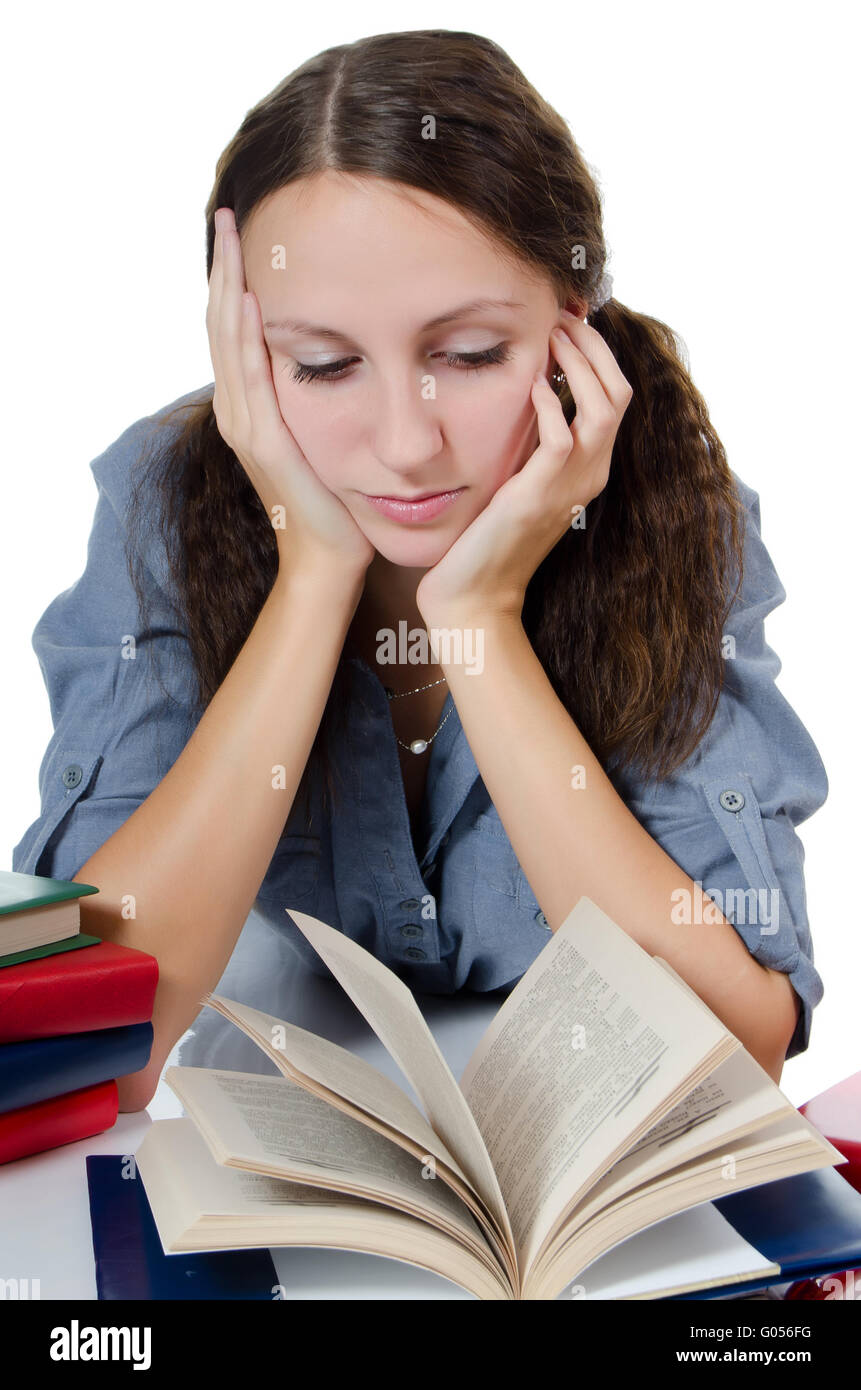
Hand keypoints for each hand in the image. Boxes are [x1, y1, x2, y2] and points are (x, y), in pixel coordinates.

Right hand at [206, 207, 374, 579]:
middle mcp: (239, 413)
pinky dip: (245, 338)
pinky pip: (251, 380)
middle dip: (223, 269)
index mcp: (250, 408)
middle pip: (220, 326)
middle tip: (227, 215)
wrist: (330, 560)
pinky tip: (247, 300)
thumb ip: (315, 399)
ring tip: (230, 239)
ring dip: (227, 288)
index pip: (232, 331)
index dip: (230, 280)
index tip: (238, 232)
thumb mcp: (322, 437)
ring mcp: (247, 428)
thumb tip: (337, 354)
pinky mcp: (266, 444)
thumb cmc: (334, 504)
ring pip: (228, 344)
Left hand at [415, 311, 632, 624]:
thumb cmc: (490, 535)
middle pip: (619, 393)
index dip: (598, 352)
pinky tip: (530, 383)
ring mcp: (570, 486)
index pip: (615, 395)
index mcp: (590, 467)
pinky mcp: (538, 495)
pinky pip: (561, 436)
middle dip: (594, 346)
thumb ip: (533, 439)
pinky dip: (549, 403)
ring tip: (551, 338)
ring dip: (579, 363)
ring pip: (602, 407)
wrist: (476, 593)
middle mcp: (591, 474)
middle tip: (562, 316)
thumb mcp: (520, 475)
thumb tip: (530, 388)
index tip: (569, 321)